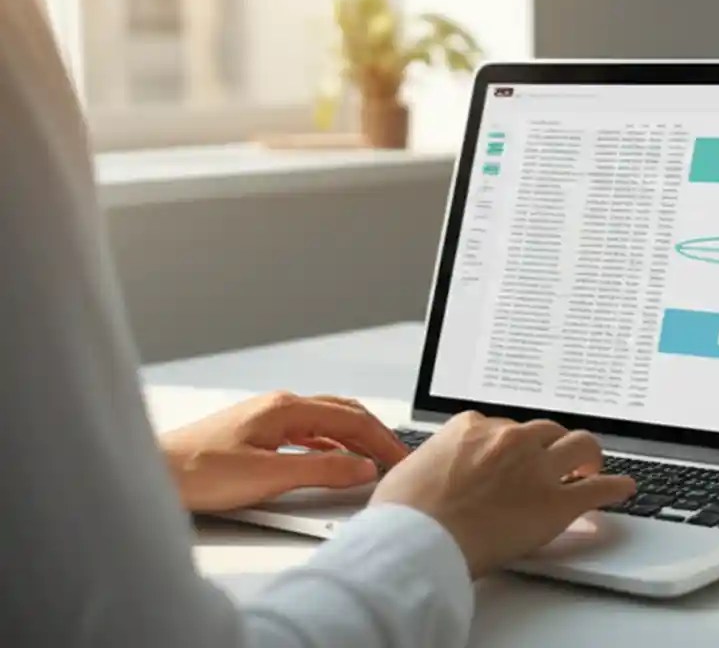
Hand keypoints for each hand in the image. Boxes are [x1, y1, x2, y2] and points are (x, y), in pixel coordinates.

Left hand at [160, 391, 408, 511]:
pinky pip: (308, 433)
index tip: (401, 459)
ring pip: (326, 422)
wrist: (154, 472)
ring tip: (373, 458)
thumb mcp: (269, 475)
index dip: (382, 440)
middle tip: (397, 457)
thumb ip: (321, 471)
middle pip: (343, 414)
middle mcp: (280, 406)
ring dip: (354, 439)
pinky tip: (333, 460)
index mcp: (286, 408)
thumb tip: (362, 468)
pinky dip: (331, 445)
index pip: (352, 420)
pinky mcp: (257, 433)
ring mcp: (268, 417)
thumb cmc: (197, 471)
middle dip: (375, 434)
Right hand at [371, 411, 635, 576]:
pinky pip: (599, 488)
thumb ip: (434, 460)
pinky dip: (614, 487)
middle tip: (557, 459)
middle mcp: (509, 439)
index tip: (517, 454)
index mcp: (472, 427)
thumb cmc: (404, 514)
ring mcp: (536, 468)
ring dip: (587, 455)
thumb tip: (431, 468)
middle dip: (552, 445)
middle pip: (546, 431)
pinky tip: (622, 488)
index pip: (504, 427)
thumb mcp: (410, 469)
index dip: (513, 444)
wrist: (418, 541)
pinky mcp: (556, 502)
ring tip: (591, 466)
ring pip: (579, 445)